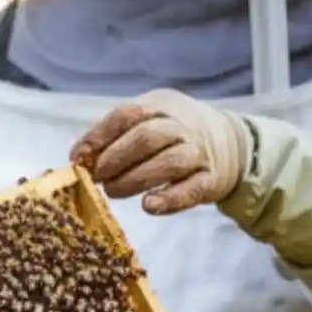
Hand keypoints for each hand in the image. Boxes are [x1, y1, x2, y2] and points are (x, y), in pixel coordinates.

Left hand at [69, 88, 250, 214]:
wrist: (233, 143)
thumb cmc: (172, 135)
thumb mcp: (145, 122)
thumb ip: (113, 137)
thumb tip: (78, 158)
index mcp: (161, 105)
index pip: (127, 115)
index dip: (98, 138)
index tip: (78, 158)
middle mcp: (182, 126)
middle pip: (146, 137)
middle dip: (114, 159)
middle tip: (97, 177)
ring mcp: (199, 152)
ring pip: (169, 162)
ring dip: (134, 180)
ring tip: (113, 191)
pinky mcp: (210, 180)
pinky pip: (190, 189)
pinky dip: (168, 199)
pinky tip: (148, 206)